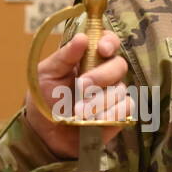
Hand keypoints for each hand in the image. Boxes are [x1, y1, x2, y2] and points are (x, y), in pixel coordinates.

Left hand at [24, 32, 132, 159]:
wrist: (45, 133)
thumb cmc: (45, 99)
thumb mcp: (47, 74)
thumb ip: (64, 56)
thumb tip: (82, 38)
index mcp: (88, 58)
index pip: (108, 41)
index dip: (110, 42)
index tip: (102, 49)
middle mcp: (104, 73)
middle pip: (119, 65)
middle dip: (100, 76)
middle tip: (81, 87)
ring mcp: (113, 94)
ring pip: (120, 89)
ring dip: (99, 100)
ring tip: (79, 112)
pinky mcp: (118, 114)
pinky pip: (126, 108)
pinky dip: (112, 113)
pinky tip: (96, 119)